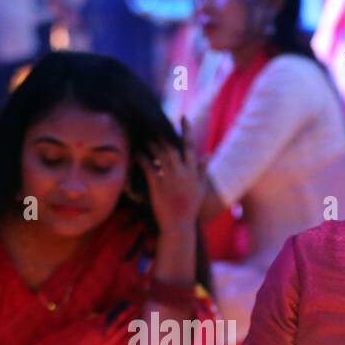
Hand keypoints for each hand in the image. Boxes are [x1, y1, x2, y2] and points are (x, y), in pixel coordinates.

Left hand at [140, 118, 203, 235]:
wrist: (179, 226)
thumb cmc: (190, 208)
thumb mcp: (201, 188)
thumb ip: (203, 170)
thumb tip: (206, 155)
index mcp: (193, 172)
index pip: (190, 147)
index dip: (186, 131)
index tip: (183, 118)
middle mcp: (182, 173)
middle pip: (172, 147)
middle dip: (163, 133)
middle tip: (155, 123)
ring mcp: (169, 180)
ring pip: (160, 155)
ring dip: (152, 143)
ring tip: (145, 135)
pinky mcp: (157, 187)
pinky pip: (149, 168)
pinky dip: (142, 159)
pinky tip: (137, 153)